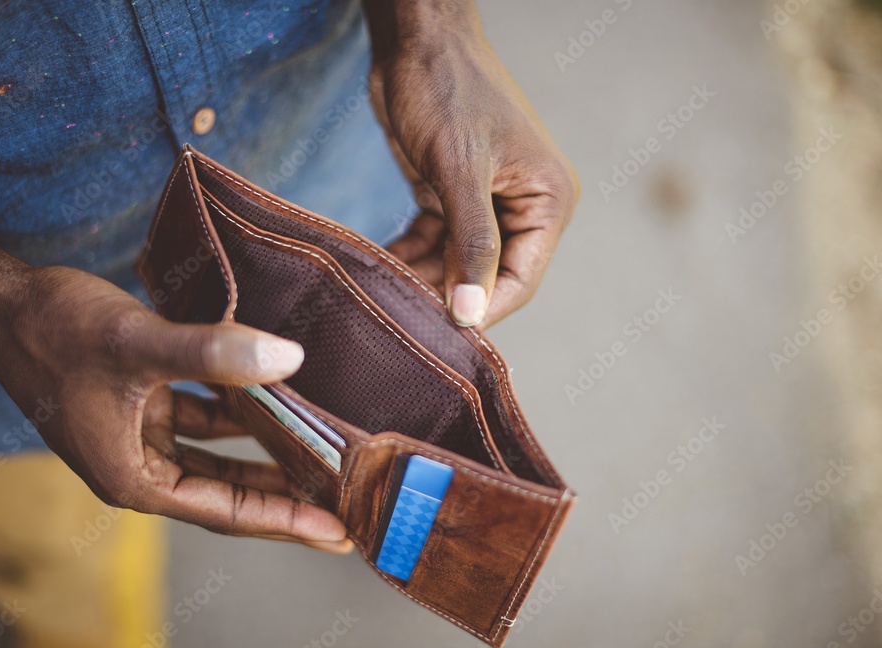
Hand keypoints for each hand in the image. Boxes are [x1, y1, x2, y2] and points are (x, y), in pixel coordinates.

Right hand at [0, 266, 352, 552]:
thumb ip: (213, 354)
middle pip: (230, 495)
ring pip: (221, 459)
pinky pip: (206, 421)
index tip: (338, 532)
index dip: (285, 522)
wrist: (2, 305)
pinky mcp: (144, 407)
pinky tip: (278, 401)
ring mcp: (143, 438)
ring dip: (266, 458)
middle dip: (286, 499)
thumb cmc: (56, 332)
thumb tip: (290, 357)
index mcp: (135, 478)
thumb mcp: (138, 344)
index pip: (227, 512)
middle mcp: (141, 468)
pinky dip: (240, 415)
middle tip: (347, 504)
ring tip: (324, 459)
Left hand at [364, 0, 579, 327]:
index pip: (520, 279)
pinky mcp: (450, 197)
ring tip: (382, 293)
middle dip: (445, 295)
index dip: (482, 309)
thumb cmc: (448, 88)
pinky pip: (432, 244)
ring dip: (420, 279)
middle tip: (400, 315)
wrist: (413, 38)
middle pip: (486, 277)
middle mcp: (522, 207)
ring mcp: (484, 203)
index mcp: (546, 200)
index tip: (441, 333)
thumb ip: (471, 244)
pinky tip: (377, 269)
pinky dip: (407, 256)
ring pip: (454, 265)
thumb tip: (471, 314)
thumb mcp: (460, 169)